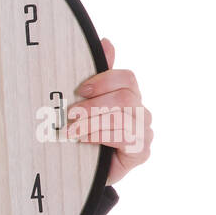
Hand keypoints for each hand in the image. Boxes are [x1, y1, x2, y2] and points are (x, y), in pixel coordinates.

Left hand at [63, 38, 152, 184]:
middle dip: (94, 105)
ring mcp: (144, 132)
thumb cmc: (84, 136)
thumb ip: (97, 76)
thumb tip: (105, 42)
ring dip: (92, 123)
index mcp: (129, 96)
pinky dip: (100, 136)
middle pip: (126, 97)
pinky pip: (125, 137)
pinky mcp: (141, 151)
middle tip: (71, 114)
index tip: (80, 90)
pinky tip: (84, 141)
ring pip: (123, 117)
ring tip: (71, 130)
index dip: (104, 81)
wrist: (83, 172)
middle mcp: (141, 112)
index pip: (127, 78)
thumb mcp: (85, 104)